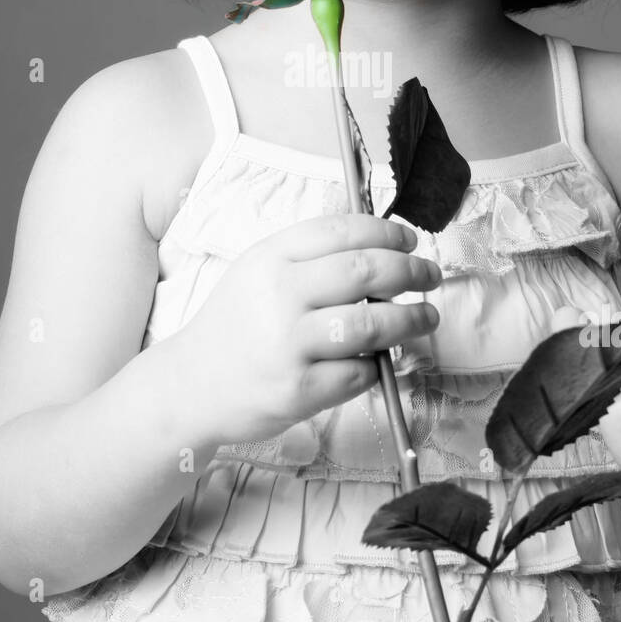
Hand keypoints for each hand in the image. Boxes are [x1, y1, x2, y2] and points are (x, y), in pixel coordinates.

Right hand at [173, 212, 441, 443]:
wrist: (191, 386)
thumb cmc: (236, 325)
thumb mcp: (258, 272)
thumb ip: (309, 257)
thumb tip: (382, 248)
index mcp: (270, 258)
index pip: (342, 231)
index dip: (386, 232)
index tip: (410, 240)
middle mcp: (279, 295)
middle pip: (365, 272)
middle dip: (410, 271)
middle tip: (430, 276)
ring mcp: (289, 345)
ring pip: (371, 324)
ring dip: (410, 319)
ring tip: (426, 316)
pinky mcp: (299, 390)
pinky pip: (359, 372)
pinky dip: (377, 365)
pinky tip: (377, 359)